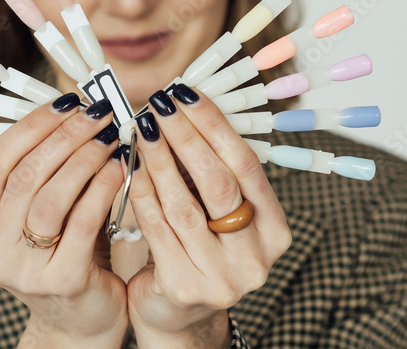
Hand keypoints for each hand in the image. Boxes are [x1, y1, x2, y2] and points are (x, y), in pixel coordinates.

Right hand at [0, 94, 128, 343]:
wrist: (81, 324)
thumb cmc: (66, 255)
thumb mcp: (43, 214)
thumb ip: (47, 172)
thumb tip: (76, 109)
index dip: (30, 126)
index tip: (65, 101)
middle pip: (24, 174)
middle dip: (64, 135)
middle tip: (96, 111)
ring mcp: (21, 269)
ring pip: (50, 196)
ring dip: (84, 157)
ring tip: (110, 135)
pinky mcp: (60, 282)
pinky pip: (82, 221)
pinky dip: (103, 187)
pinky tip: (120, 166)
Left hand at [122, 83, 291, 344]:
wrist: (178, 311)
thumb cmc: (198, 246)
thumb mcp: (217, 212)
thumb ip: (210, 170)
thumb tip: (182, 108)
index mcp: (275, 230)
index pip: (248, 166)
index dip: (216, 126)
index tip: (188, 95)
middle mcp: (256, 256)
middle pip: (220, 183)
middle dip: (186, 137)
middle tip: (160, 106)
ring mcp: (223, 276)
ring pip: (185, 205)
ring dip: (160, 160)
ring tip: (142, 129)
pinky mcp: (185, 287)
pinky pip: (158, 228)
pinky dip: (143, 191)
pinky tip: (131, 166)